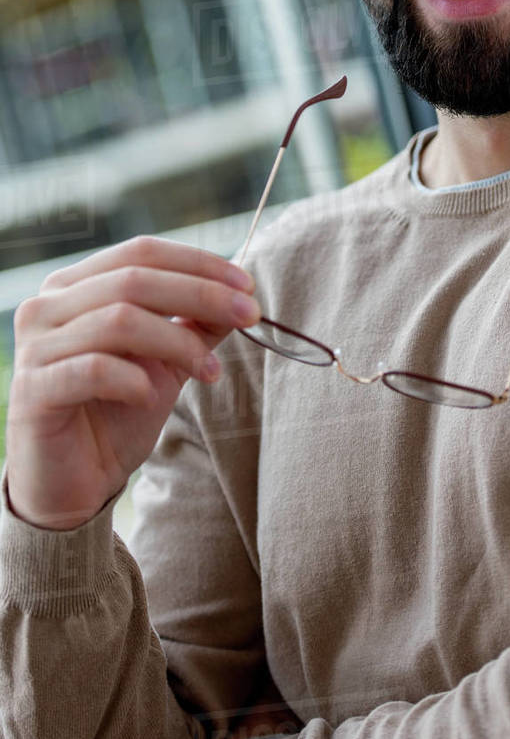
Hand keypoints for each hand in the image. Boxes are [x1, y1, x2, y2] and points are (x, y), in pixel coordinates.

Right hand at [5, 236, 260, 530]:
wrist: (74, 486)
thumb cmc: (116, 414)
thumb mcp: (166, 361)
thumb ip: (195, 323)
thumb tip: (242, 293)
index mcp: (75, 285)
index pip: (141, 252)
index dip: (198, 264)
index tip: (248, 286)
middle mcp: (47, 306)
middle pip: (134, 279)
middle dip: (201, 294)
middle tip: (249, 315)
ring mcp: (35, 347)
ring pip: (119, 320)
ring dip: (178, 342)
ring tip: (210, 372)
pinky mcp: (32, 391)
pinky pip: (93, 369)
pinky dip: (133, 379)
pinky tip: (151, 396)